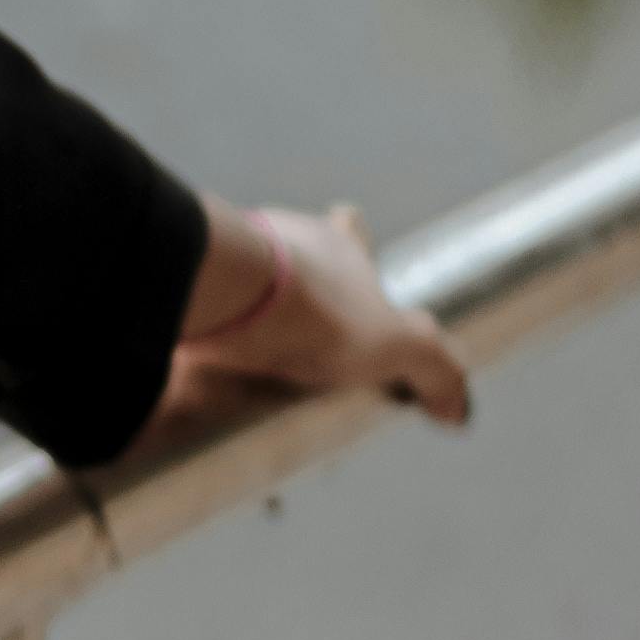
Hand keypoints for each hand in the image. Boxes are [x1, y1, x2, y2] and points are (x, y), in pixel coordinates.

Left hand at [164, 196, 471, 432]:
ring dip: (237, 312)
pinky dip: (196, 335)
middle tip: (293, 335)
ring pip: (234, 277)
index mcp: (334, 245)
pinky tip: (195, 374)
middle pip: (286, 255)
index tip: (353, 267)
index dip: (352, 246)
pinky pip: (187, 307)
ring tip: (240, 363)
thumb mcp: (399, 345)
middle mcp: (277, 239)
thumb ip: (436, 370)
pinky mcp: (180, 283)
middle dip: (290, 290)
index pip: (349, 231)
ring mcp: (224, 255)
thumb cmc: (316, 308)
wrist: (224, 294)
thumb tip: (459, 408)